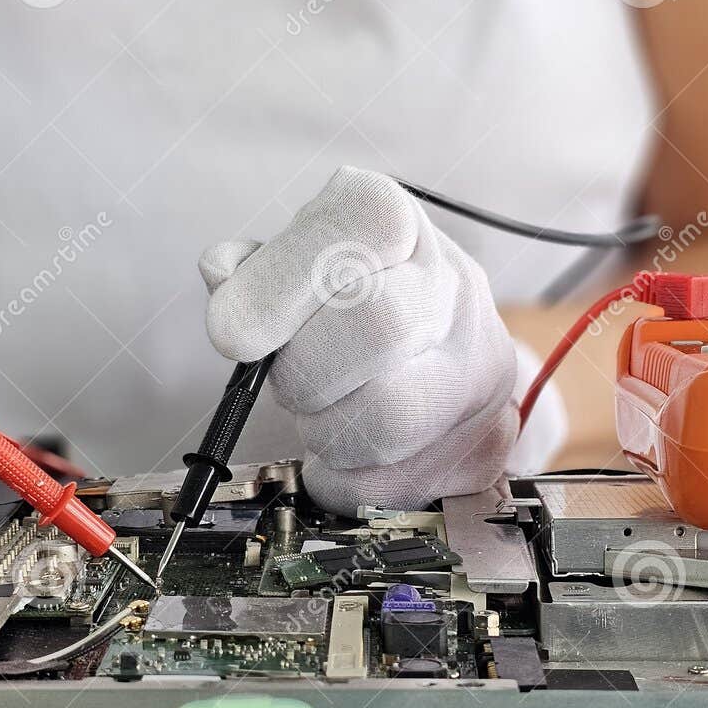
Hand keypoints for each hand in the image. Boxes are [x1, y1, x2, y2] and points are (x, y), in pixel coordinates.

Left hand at [200, 166, 547, 512]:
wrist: (440, 357)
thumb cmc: (352, 305)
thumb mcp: (297, 266)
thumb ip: (254, 270)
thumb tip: (224, 276)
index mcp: (396, 226)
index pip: (352, 234)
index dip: (281, 288)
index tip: (234, 333)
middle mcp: (452, 288)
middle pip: (381, 326)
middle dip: (306, 370)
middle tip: (289, 376)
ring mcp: (479, 368)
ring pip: (388, 420)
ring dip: (326, 429)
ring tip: (323, 410)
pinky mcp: (483, 444)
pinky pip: (391, 481)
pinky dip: (346, 476)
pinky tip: (349, 449)